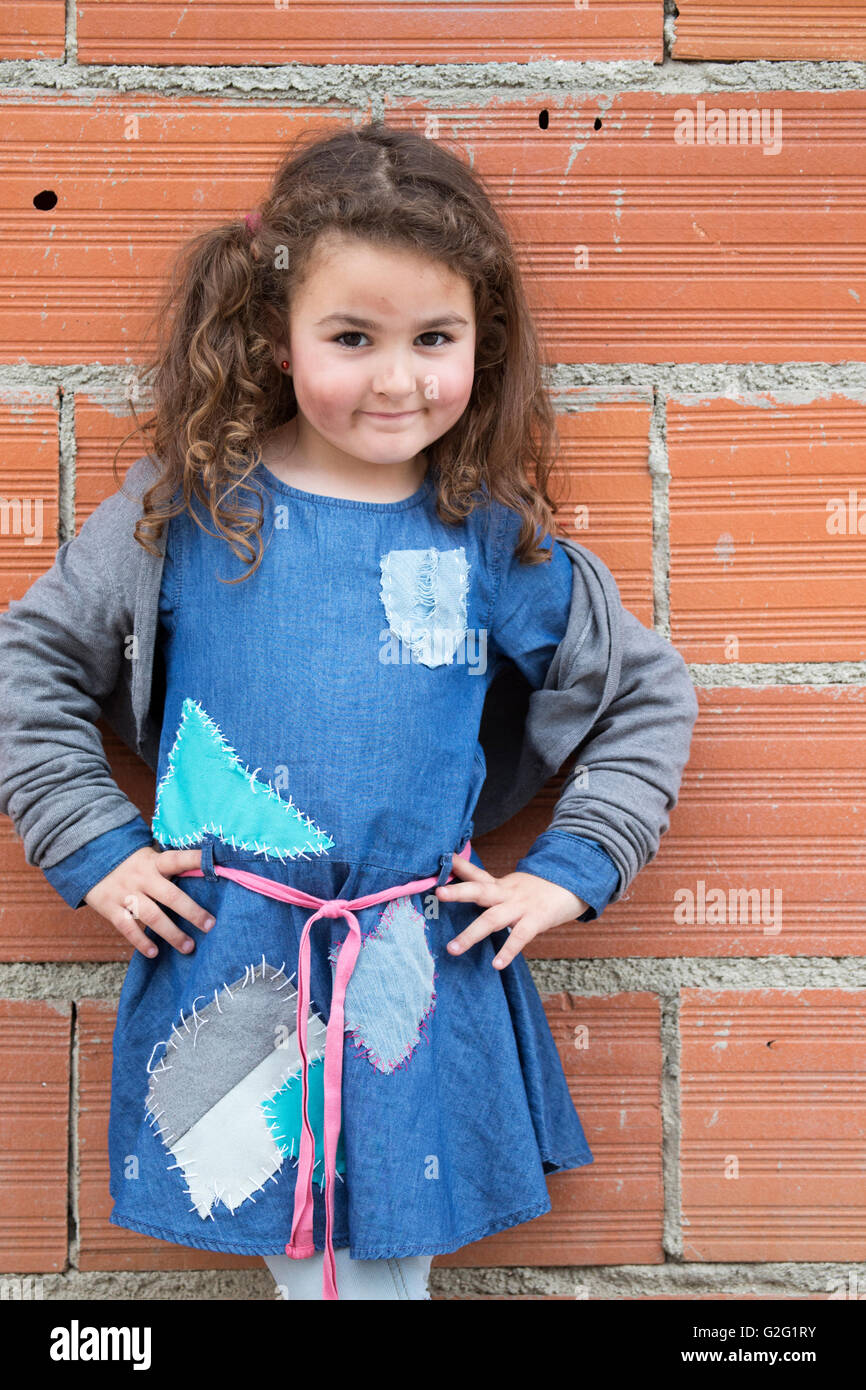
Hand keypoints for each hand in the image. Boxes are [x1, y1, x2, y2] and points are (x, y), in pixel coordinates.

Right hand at [83, 846, 213, 958]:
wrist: (87, 858)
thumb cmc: (129, 862)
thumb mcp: (148, 857)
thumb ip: (169, 868)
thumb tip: (204, 873)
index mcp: (154, 862)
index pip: (178, 859)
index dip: (196, 860)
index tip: (217, 866)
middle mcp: (142, 878)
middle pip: (170, 896)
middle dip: (191, 912)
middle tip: (210, 925)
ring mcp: (125, 894)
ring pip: (151, 916)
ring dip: (171, 933)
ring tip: (188, 946)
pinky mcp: (110, 908)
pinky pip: (127, 927)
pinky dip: (141, 941)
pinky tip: (154, 952)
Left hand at [435, 852, 587, 969]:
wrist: (576, 883)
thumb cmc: (541, 890)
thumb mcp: (514, 886)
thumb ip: (494, 890)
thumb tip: (471, 898)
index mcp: (501, 885)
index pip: (477, 873)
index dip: (459, 867)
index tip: (442, 861)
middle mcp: (507, 893)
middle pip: (480, 890)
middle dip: (458, 893)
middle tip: (438, 894)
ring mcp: (521, 906)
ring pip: (492, 919)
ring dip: (471, 934)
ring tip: (453, 949)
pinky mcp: (537, 920)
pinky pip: (519, 936)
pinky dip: (508, 950)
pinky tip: (497, 964)